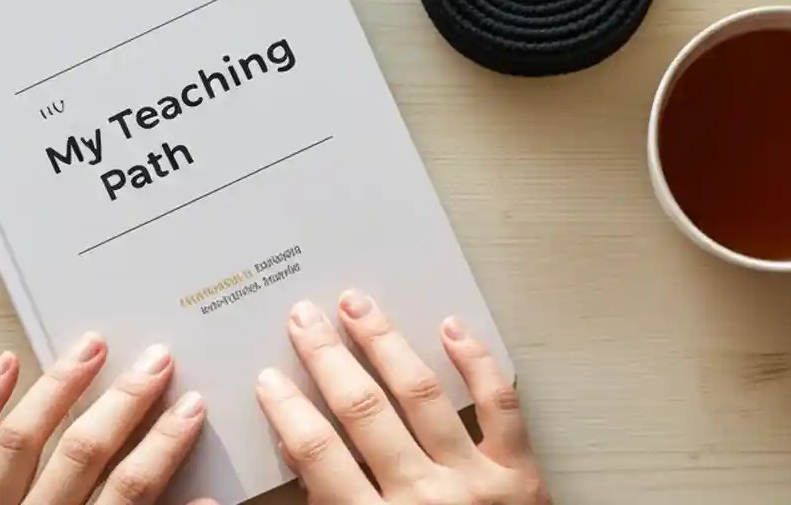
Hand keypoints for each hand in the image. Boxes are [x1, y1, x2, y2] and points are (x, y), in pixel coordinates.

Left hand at [0, 334, 212, 504]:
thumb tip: (209, 503)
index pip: (130, 491)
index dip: (163, 446)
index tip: (192, 406)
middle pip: (80, 454)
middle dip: (123, 402)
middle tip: (156, 361)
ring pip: (21, 440)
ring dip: (59, 387)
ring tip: (91, 346)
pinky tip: (7, 364)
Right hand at [256, 292, 550, 503]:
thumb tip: (288, 457)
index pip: (320, 457)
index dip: (290, 412)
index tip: (269, 378)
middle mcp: (425, 499)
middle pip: (364, 411)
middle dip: (328, 358)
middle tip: (304, 318)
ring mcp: (477, 481)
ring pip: (423, 395)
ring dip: (385, 343)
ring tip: (358, 305)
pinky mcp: (520, 472)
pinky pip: (500, 404)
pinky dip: (477, 362)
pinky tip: (451, 327)